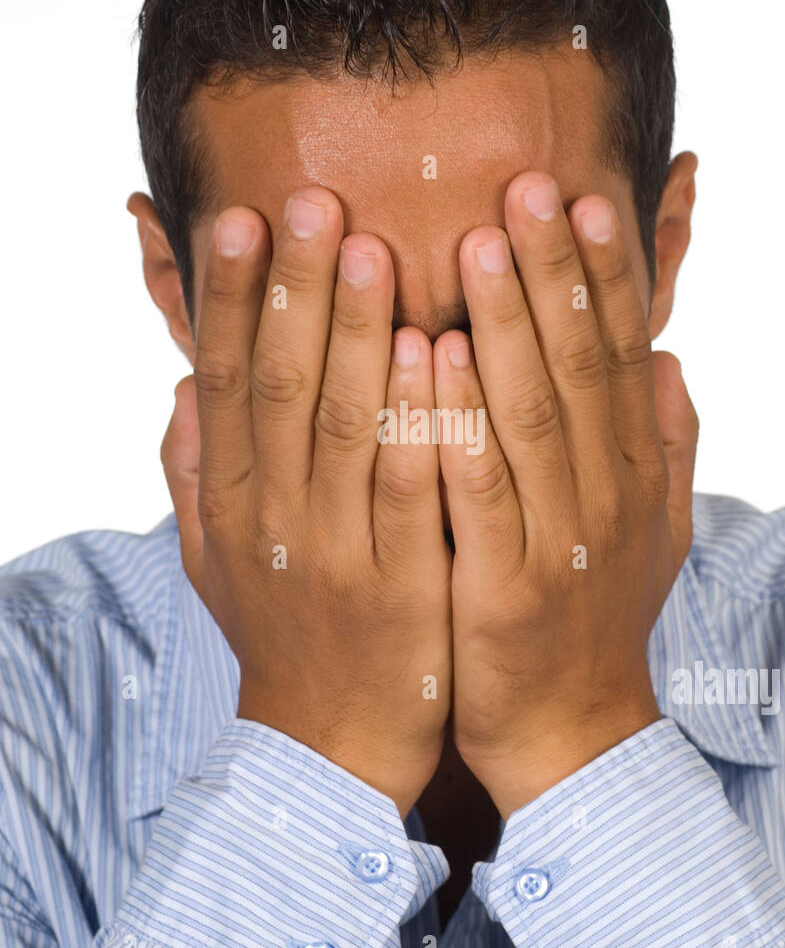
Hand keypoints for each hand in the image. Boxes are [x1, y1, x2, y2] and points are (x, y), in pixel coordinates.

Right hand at [161, 188, 451, 817]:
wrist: (331, 747)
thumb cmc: (282, 632)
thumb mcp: (214, 558)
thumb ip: (194, 472)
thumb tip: (185, 387)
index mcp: (229, 501)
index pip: (225, 381)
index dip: (230, 298)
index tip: (242, 217)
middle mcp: (272, 519)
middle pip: (278, 387)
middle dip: (293, 289)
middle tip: (312, 200)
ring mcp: (335, 553)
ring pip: (340, 428)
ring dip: (352, 335)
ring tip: (370, 247)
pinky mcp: (400, 587)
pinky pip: (409, 495)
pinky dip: (417, 424)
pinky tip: (435, 355)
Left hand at [432, 174, 697, 817]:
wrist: (571, 735)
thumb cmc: (597, 620)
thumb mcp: (654, 533)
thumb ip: (667, 445)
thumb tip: (673, 363)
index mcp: (632, 474)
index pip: (622, 357)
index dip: (608, 277)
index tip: (586, 199)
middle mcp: (605, 496)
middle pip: (580, 367)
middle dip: (555, 272)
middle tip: (527, 185)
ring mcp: (558, 541)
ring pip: (533, 416)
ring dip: (510, 326)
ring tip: (478, 241)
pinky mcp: (505, 586)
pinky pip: (479, 492)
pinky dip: (459, 424)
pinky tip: (433, 359)